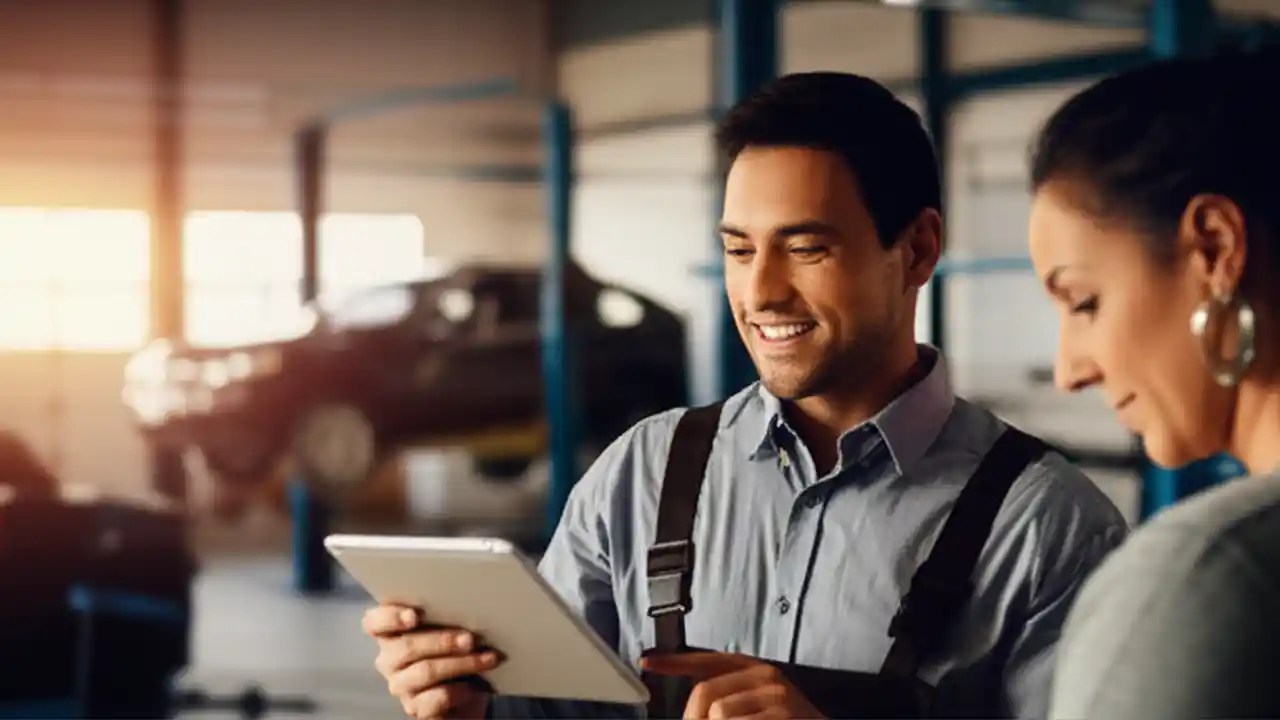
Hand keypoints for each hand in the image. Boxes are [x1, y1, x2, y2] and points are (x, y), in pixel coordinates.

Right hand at [363, 604, 501, 719]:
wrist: (471, 691)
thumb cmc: (458, 651)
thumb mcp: (452, 629)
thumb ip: (447, 617)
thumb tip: (468, 605)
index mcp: (392, 634)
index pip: (374, 623)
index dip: (389, 617)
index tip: (413, 616)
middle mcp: (390, 660)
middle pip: (406, 647)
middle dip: (442, 641)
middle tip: (471, 639)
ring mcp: (401, 687)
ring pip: (425, 671)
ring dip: (461, 663)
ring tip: (487, 658)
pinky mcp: (416, 709)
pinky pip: (434, 699)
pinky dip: (458, 690)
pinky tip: (474, 687)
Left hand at [641, 652, 824, 719]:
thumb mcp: (756, 704)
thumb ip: (725, 698)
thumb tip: (694, 708)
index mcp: (756, 670)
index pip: (708, 661)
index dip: (676, 662)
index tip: (648, 663)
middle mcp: (767, 676)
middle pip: (705, 692)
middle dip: (695, 718)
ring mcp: (777, 696)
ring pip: (718, 713)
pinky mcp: (782, 715)